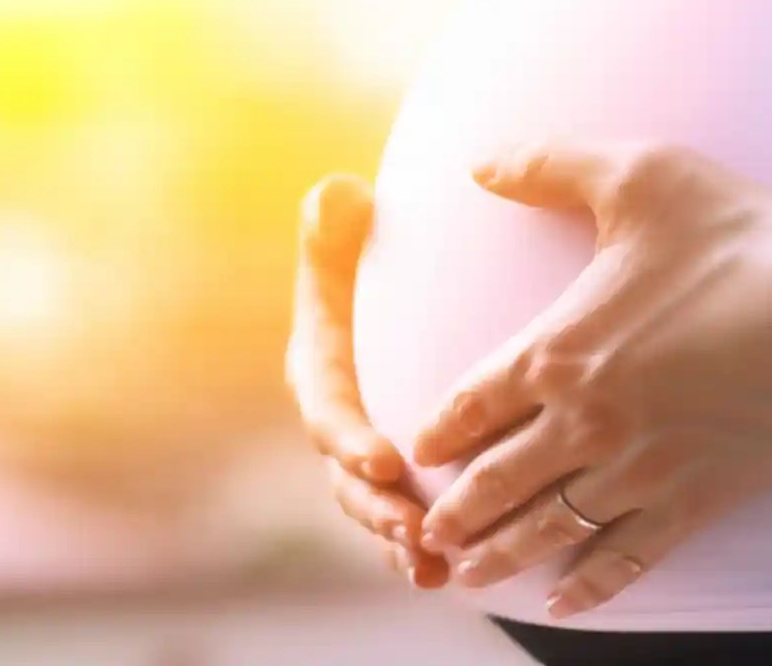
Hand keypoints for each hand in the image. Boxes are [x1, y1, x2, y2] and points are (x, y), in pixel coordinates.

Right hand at [287, 175, 447, 587]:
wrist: (393, 280)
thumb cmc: (367, 251)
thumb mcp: (346, 232)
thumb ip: (335, 223)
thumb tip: (337, 196)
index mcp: (321, 365)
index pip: (328, 406)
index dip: (349, 437)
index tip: (383, 459)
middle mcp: (338, 415)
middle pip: (348, 475)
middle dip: (379, 508)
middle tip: (418, 531)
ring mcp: (365, 446)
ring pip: (376, 507)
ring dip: (402, 540)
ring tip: (435, 568)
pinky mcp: (399, 466)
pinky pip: (405, 513)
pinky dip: (422, 547)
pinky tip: (450, 576)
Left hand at [414, 143, 771, 617]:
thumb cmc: (736, 236)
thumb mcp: (636, 175)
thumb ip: (548, 164)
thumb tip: (476, 160)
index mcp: (558, 351)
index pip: (472, 403)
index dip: (437, 431)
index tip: (417, 453)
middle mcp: (584, 422)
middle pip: (496, 480)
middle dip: (454, 511)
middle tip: (425, 535)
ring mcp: (639, 469)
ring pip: (549, 528)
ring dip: (501, 554)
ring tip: (468, 574)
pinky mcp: (694, 499)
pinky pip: (627, 557)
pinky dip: (591, 586)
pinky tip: (563, 604)